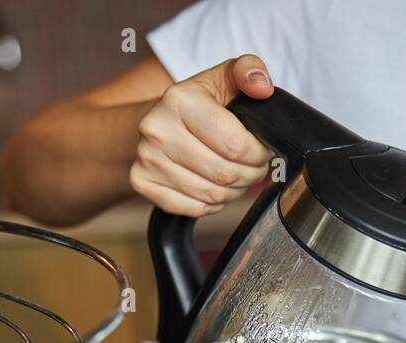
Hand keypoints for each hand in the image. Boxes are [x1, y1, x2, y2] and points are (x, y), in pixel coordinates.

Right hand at [130, 54, 273, 216]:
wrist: (156, 120)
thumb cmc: (198, 101)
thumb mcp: (224, 76)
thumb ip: (249, 71)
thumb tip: (262, 88)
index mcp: (179, 100)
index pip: (235, 146)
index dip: (259, 154)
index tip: (263, 151)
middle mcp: (157, 129)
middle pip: (225, 174)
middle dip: (250, 175)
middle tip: (255, 167)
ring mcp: (146, 158)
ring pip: (211, 195)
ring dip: (234, 191)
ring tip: (238, 176)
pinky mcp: (142, 182)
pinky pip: (193, 208)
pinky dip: (212, 204)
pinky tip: (216, 186)